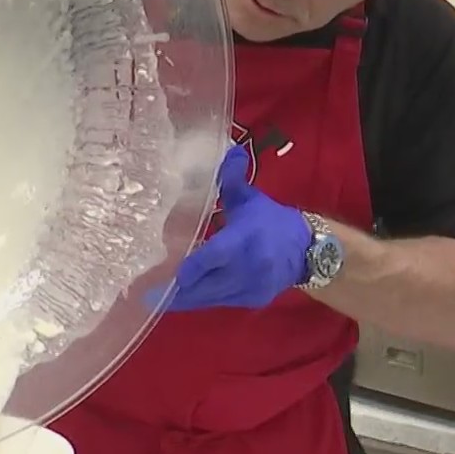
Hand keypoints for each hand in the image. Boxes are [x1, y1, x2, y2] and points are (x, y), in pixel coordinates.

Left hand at [163, 145, 313, 310]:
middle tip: (146, 293)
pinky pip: (221, 303)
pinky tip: (183, 297)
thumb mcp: (250, 199)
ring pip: (211, 299)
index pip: (215, 256)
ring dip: (186, 299)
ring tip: (156, 298)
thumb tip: (230, 150)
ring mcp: (252, 287)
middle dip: (178, 292)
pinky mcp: (252, 301)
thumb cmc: (271, 222)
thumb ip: (231, 180)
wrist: (308, 251)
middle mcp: (249, 267)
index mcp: (246, 239)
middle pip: (208, 285)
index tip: (172, 274)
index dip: (194, 267)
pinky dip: (202, 300)